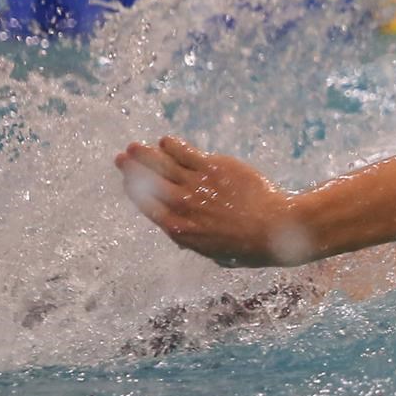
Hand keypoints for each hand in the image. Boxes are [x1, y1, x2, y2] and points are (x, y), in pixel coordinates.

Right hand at [114, 136, 310, 266]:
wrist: (274, 228)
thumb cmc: (249, 247)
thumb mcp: (215, 254)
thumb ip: (194, 240)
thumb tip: (180, 233)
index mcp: (179, 229)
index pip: (146, 205)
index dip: (134, 191)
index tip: (128, 182)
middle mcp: (181, 205)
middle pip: (148, 182)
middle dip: (132, 168)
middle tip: (122, 157)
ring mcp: (195, 184)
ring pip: (162, 164)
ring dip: (146, 153)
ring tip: (135, 147)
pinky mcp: (211, 167)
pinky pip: (185, 152)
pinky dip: (173, 145)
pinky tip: (167, 142)